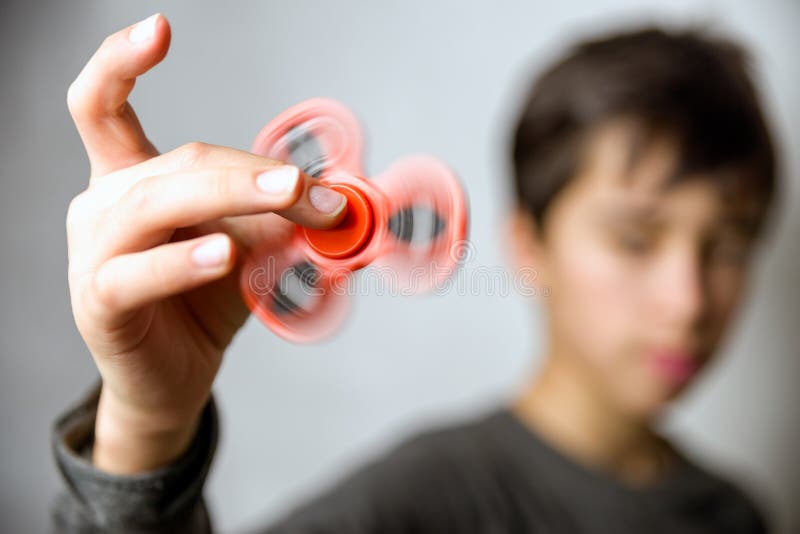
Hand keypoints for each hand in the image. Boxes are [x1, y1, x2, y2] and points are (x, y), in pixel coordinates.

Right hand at [66, 13, 346, 473]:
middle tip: (313, 186)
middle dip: (252, 170)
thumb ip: (283, 218)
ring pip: (157, 203)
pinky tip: (223, 254)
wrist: (175, 376)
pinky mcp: (100, 302)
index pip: (102, 105)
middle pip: (176, 161)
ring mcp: (94, 253)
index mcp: (130, 179)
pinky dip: (184, 261)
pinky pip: (139, 273)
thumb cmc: (205, 302)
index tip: (159, 28)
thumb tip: (345, 196)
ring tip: (290, 199)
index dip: (121, 61)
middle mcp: (102, 205)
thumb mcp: (251, 247)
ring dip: (232, 196)